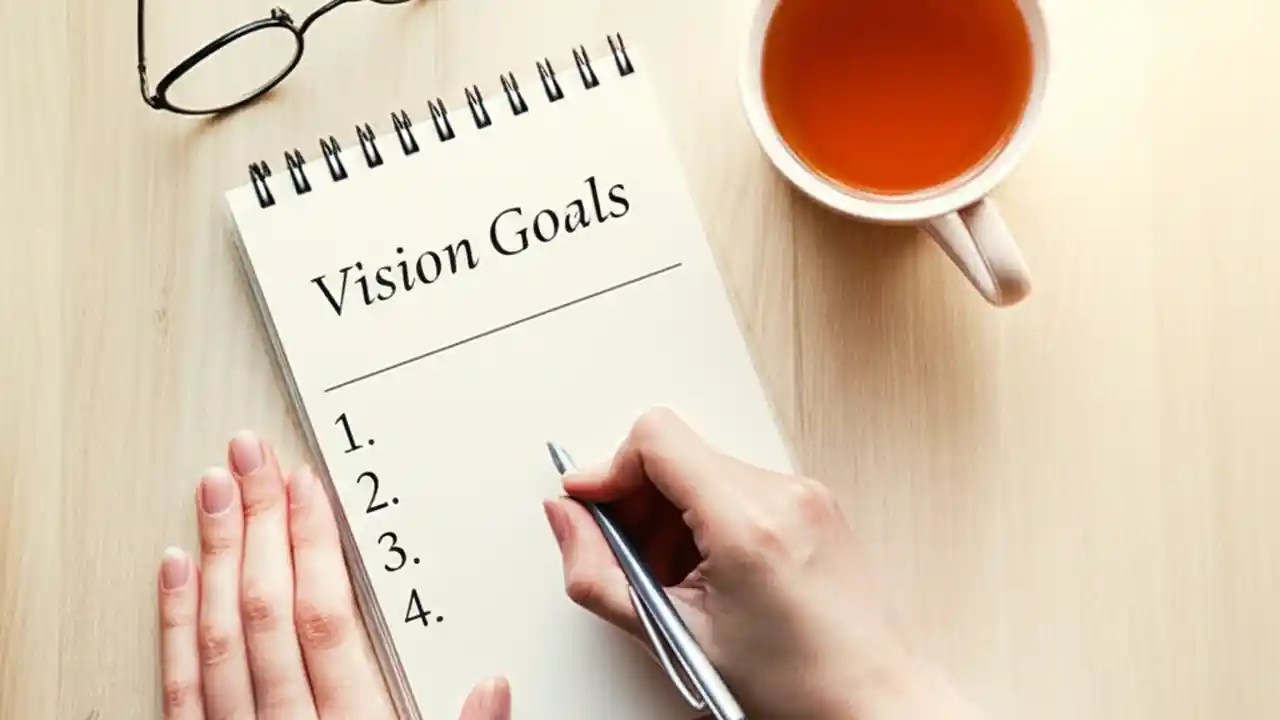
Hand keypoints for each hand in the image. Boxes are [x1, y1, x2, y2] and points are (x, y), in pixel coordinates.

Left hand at [157, 431, 510, 718]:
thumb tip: (492, 690)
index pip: (321, 620)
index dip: (310, 544)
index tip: (305, 489)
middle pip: (263, 613)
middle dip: (257, 526)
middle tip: (250, 461)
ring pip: (216, 636)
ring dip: (216, 555)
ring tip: (214, 492)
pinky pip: (181, 685)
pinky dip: (174, 621)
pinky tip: (177, 571)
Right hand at [542, 408, 981, 719]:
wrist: (874, 700)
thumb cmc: (797, 684)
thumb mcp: (676, 635)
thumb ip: (599, 576)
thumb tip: (566, 521)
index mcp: (748, 522)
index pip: (656, 438)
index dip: (608, 467)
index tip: (589, 502)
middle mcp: (783, 493)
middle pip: (676, 452)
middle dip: (637, 500)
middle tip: (631, 559)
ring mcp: (805, 494)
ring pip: (704, 469)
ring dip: (670, 513)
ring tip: (676, 578)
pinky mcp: (814, 503)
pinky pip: (737, 487)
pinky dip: (706, 519)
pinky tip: (709, 573)